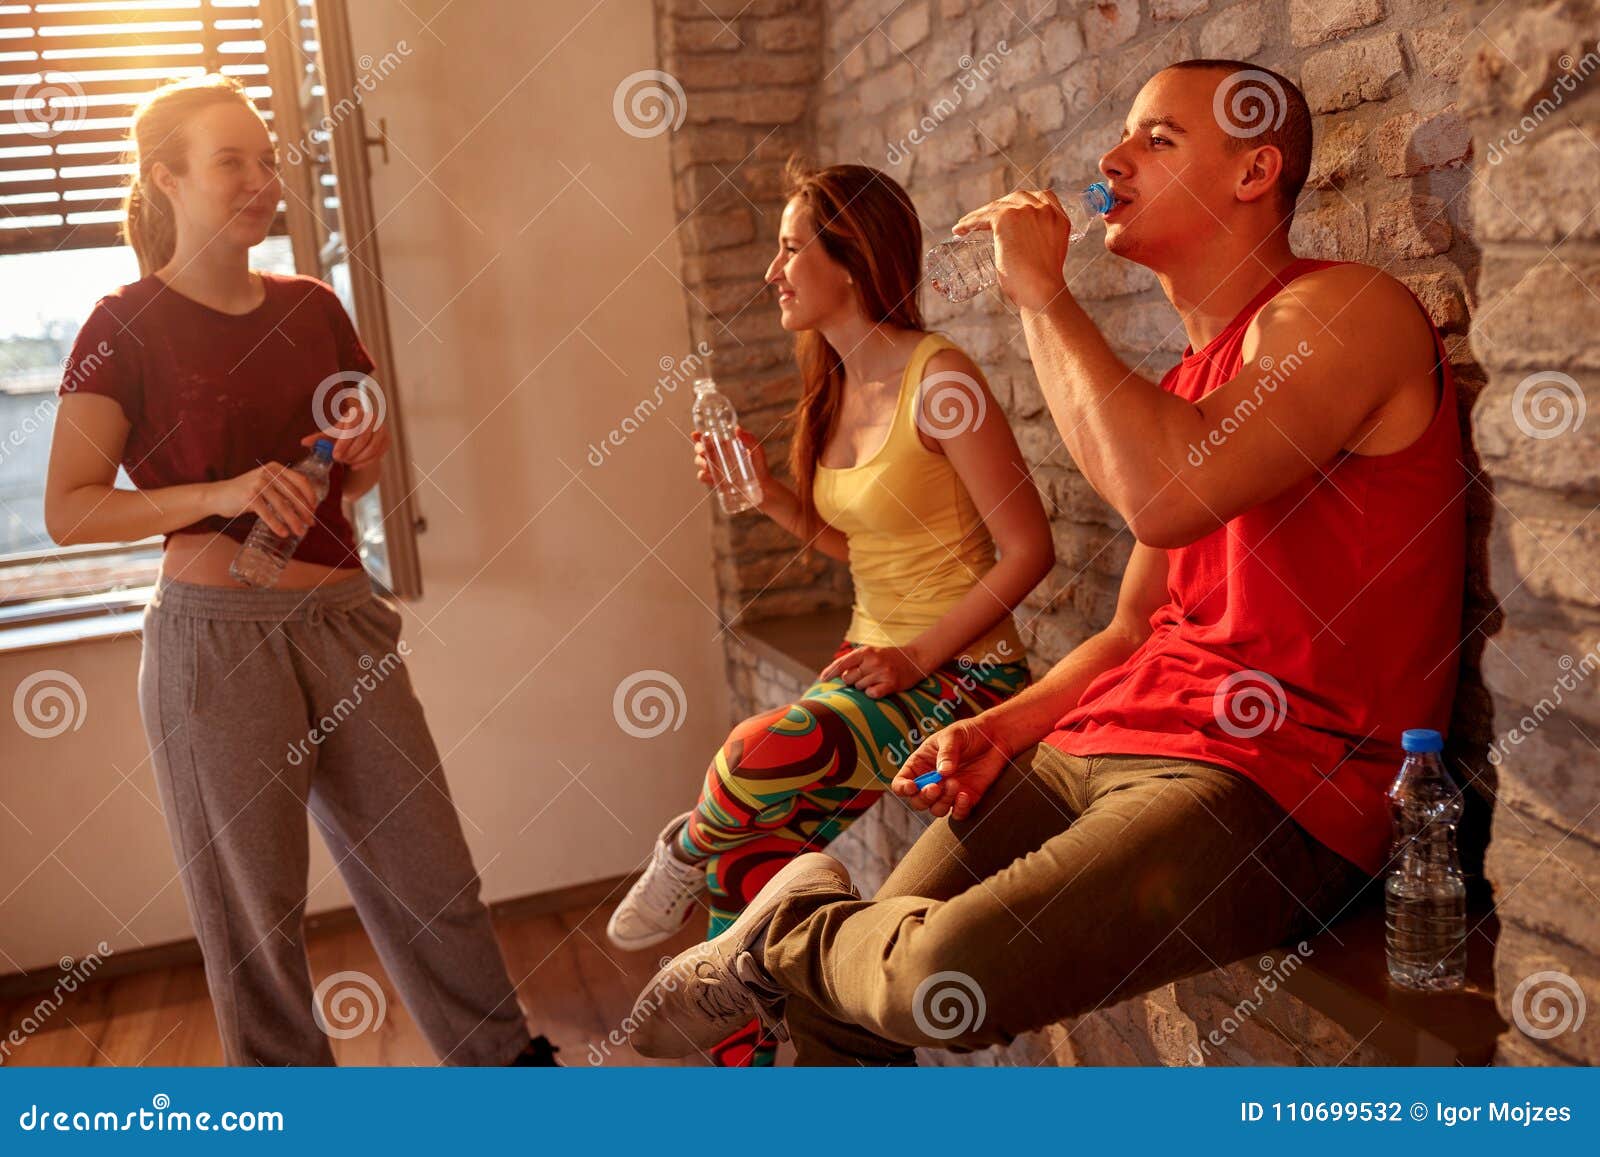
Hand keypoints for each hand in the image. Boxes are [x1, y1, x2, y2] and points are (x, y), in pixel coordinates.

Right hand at [210, 460, 318, 537]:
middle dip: (305, 511)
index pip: (300, 481)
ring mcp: (258, 484)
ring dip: (294, 521)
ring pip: (282, 505)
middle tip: (311, 524)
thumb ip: (282, 488)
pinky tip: (283, 533)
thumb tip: (306, 506)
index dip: (310, 496)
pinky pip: (267, 513)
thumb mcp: (265, 483)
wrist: (218, 495)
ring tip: (300, 532)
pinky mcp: (249, 497)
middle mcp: (268, 473)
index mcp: (275, 468)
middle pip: (294, 494)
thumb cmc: (246, 492)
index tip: (315, 509)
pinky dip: (277, 525)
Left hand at [300, 393, 389, 468]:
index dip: (344, 442)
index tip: (335, 456)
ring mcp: (381, 429)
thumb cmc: (342, 435)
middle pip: (364, 436)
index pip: (353, 425)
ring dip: (359, 458)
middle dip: (351, 451)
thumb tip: (303, 442)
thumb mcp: (330, 436)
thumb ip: (319, 439)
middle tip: (340, 460)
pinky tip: (355, 466)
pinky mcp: (387, 440)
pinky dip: (366, 462)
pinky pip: (379, 453)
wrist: (358, 439)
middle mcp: (371, 417)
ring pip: (373, 446)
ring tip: (347, 463)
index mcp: (356, 412)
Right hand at [692, 424, 772, 489]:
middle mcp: (718, 456)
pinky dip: (702, 475)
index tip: (695, 434)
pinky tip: (708, 475)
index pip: (708, 439)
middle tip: (705, 452)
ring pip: (699, 462)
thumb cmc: (760, 467)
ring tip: (709, 465)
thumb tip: (737, 429)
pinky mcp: (715, 481)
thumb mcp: (757, 450)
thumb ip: (749, 438)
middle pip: (700, 449)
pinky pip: (702, 477)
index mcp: (725, 446)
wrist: (763, 488)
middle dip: (699, 449)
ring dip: (701, 462)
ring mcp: (715, 468)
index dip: (698, 436)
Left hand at [816, 643, 927, 698]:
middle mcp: (873, 661)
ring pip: (860, 688)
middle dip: (853, 681)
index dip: (830, 672)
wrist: (915, 659)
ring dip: (865, 686)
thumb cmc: (889, 658)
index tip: (822, 679)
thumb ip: (854, 661)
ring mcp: (882, 672)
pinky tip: (880, 688)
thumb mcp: (871, 653)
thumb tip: (835, 673)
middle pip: (849, 679)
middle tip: (866, 676)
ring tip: (877, 679)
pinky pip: (872, 694)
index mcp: (865, 652)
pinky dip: (873, 693)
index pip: (842, 663)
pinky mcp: (891, 683)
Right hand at [891, 716, 1014, 820]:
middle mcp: (931, 781)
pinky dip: (959, 809)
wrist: (996, 737)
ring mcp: (948, 792)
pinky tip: (964, 796)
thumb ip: (947, 753)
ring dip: (943, 801)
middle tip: (936, 786)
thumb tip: (942, 773)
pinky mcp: (966, 798)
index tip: (912, 787)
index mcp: (920, 764)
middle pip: (917, 801)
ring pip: (936, 809)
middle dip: (924, 797)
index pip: (901, 782)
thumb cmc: (970, 732)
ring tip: (955, 784)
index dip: (902, 788)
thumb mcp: (954, 735)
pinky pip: (958, 813)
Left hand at [951, 189, 1074, 312]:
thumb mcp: (1049, 258)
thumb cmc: (1042, 286)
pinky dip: (969, 222)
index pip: (1042, 198)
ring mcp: (1026, 211)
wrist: (1041, 290)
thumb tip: (1024, 253)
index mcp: (1059, 218)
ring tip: (966, 225)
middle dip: (1001, 206)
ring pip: (998, 207)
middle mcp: (1045, 210)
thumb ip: (1041, 246)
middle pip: (1018, 198)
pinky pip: (983, 216)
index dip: (1025, 203)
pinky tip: (960, 229)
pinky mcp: (1007, 218)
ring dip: (981, 214)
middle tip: (987, 219)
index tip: (1013, 210)